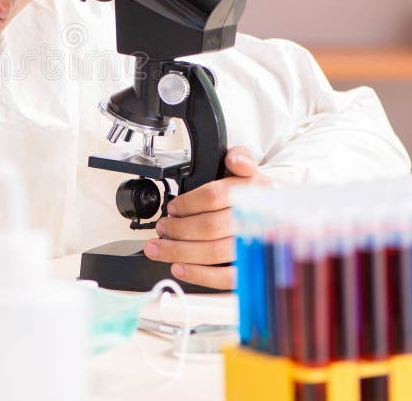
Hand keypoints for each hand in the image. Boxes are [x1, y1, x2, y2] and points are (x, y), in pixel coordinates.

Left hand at [143, 146, 269, 289]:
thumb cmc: (251, 190)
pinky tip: (180, 268)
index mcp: (251, 191)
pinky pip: (226, 278)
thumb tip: (237, 161)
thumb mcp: (246, 165)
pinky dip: (200, 275)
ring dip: (180, 251)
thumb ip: (239, 157)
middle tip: (162, 228)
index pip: (215, 197)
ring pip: (214, 253)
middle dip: (178, 229)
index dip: (188, 204)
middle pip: (210, 227)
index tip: (172, 208)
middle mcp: (254, 220)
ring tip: (159, 248)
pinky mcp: (250, 270)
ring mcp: (253, 247)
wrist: (275, 212)